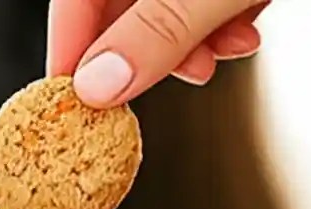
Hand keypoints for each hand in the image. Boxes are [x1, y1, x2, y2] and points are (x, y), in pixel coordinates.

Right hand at [47, 0, 269, 107]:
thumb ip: (159, 31)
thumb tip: (99, 85)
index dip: (67, 48)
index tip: (69, 98)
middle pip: (118, 7)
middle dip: (146, 50)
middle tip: (162, 81)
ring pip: (166, 11)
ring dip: (192, 44)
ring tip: (223, 52)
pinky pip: (201, 5)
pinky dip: (220, 27)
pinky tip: (242, 35)